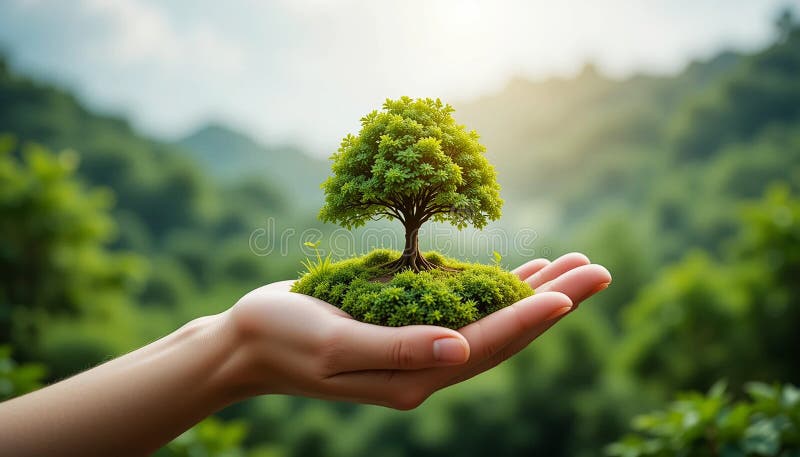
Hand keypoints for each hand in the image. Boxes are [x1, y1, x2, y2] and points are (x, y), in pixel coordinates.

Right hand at [226, 252, 610, 408]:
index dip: (529, 318)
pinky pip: (467, 306)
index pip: (485, 347)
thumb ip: (397, 350)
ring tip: (577, 265)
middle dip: (553, 302)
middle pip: (505, 334)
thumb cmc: (282, 339)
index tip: (571, 292)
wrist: (249, 343)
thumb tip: (459, 349)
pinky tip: (523, 272)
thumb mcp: (334, 343)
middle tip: (599, 271)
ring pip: (494, 319)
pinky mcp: (410, 325)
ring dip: (536, 292)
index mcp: (413, 378)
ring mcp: (421, 347)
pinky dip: (498, 288)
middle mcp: (427, 367)